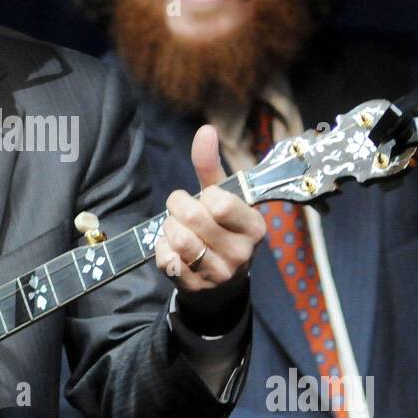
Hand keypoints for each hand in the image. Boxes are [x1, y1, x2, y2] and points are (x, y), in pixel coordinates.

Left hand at [156, 124, 265, 324]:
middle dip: (177, 207)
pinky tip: (174, 251)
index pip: (219, 203)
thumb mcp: (220, 196)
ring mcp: (219, 274)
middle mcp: (241, 253)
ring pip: (177, 238)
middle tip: (181, 210)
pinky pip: (165, 259)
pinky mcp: (195, 288)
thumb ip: (210, 165)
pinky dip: (162, 249)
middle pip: (191, 218)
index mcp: (254, 227)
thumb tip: (205, 129)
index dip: (203, 195)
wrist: (219, 281)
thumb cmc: (220, 228)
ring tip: (178, 229)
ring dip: (169, 228)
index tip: (206, 199)